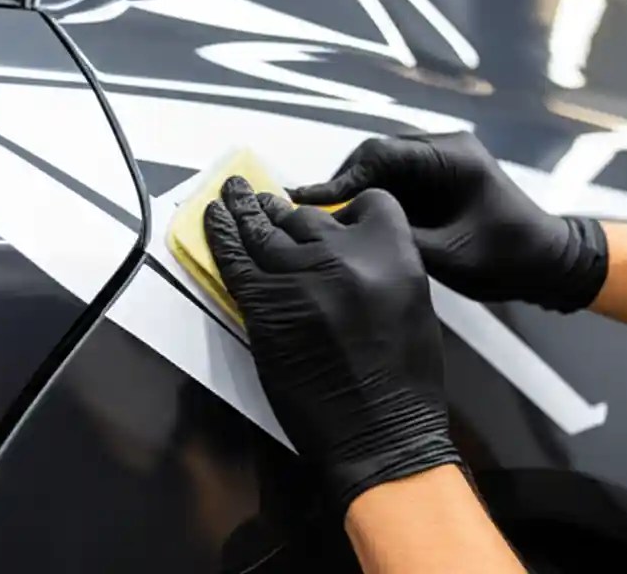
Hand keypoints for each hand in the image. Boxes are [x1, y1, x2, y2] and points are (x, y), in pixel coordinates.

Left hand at [204, 177, 460, 512]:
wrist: (380, 432)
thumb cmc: (403, 382)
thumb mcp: (414, 305)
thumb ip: (385, 267)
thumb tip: (351, 250)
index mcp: (395, 253)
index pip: (369, 203)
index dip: (348, 208)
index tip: (334, 214)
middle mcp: (347, 257)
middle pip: (307, 216)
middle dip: (285, 211)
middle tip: (265, 201)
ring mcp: (302, 278)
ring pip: (265, 229)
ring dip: (244, 209)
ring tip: (232, 193)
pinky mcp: (266, 305)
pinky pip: (235, 259)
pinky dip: (219, 235)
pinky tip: (213, 218)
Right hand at [289, 131, 607, 312]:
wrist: (548, 264)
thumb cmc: (508, 259)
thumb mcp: (450, 256)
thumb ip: (399, 238)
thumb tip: (346, 231)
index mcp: (452, 157)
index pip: (381, 154)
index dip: (341, 177)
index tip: (307, 198)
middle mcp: (444, 149)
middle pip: (377, 155)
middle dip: (342, 182)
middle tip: (309, 211)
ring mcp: (441, 162)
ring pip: (382, 167)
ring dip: (355, 190)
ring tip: (323, 217)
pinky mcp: (438, 180)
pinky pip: (395, 181)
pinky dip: (371, 198)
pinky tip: (350, 219)